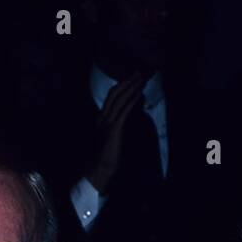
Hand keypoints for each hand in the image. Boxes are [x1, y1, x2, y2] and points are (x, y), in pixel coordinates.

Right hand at [86, 72, 145, 193]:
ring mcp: (107, 122)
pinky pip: (124, 111)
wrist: (100, 169)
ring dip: (131, 87)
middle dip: (127, 81)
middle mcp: (103, 117)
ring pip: (119, 99)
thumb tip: (132, 114)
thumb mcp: (115, 137)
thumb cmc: (108, 156)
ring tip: (141, 78)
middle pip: (115, 94)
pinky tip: (138, 93)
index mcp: (102, 118)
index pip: (112, 97)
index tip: (133, 78)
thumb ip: (121, 125)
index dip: (122, 86)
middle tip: (139, 72)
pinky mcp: (114, 129)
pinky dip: (132, 100)